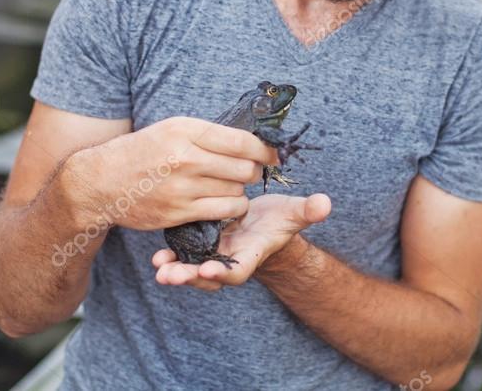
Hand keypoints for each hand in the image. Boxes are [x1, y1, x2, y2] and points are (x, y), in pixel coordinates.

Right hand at [62, 116, 278, 232]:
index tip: (273, 153)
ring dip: (241, 190)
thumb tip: (250, 139)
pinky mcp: (178, 212)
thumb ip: (208, 134)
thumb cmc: (142, 151)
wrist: (102, 181)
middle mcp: (185, 158)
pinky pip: (223, 211)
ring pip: (237, 191)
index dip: (265, 149)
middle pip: (244, 167)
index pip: (241, 141)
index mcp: (185, 131)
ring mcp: (182, 188)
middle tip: (252, 170)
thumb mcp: (172, 128)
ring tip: (234, 185)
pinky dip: (233, 208)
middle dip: (254, 170)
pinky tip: (228, 202)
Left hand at [150, 193, 331, 290]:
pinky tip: (156, 256)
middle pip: (207, 276)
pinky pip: (182, 254)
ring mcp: (212, 253)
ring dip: (174, 270)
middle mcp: (228, 258)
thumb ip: (309, 211)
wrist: (265, 223)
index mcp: (251, 254)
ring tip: (159, 268)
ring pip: (190, 267)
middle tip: (170, 276)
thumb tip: (325, 204)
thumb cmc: (280, 219)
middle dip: (188, 277)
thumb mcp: (295, 213)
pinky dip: (169, 257)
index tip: (208, 270)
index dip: (223, 273)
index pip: (237, 270)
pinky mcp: (199, 243)